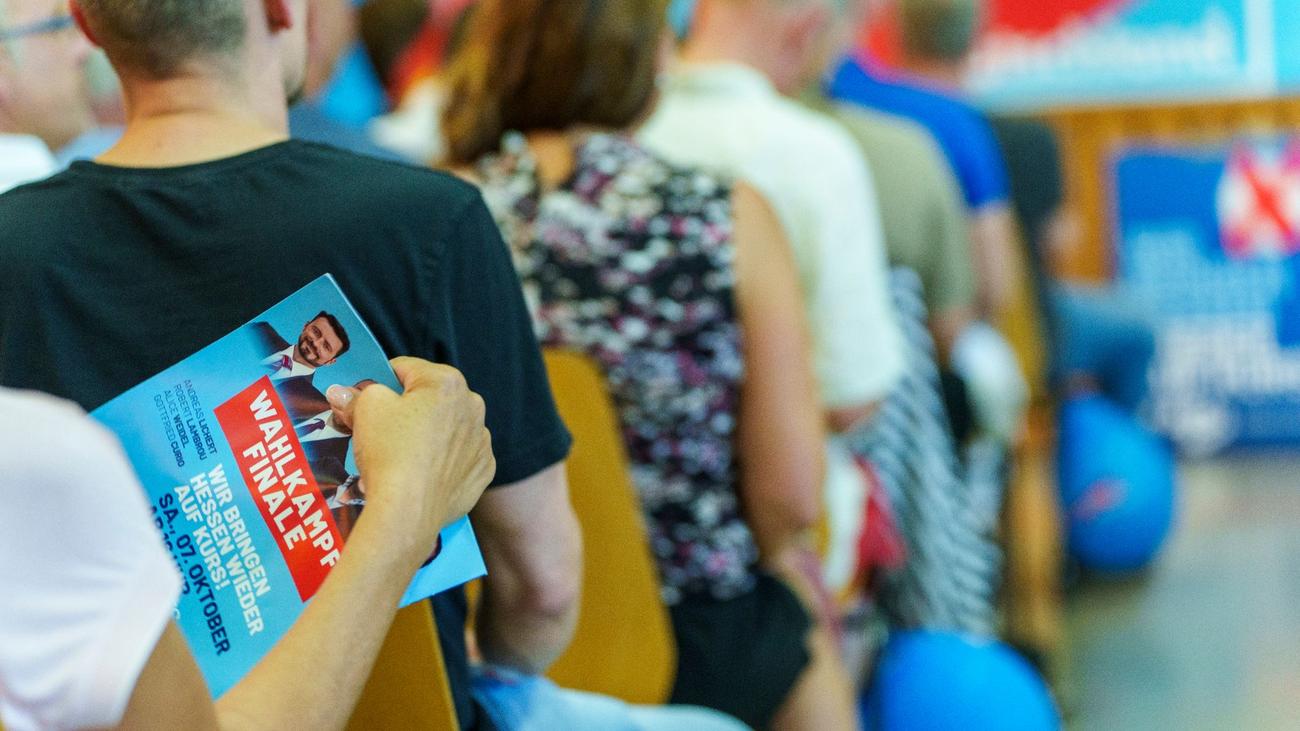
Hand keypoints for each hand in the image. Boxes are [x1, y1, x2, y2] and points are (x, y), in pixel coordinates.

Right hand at [326, 358, 494, 563]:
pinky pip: (459, 457)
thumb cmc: (389, 451)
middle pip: (430, 398)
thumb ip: (357, 394)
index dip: (380, 381)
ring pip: (447, 428)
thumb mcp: (365, 410)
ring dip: (428, 434)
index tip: (365, 400)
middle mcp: (473, 406)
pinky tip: (423, 473)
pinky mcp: (483, 470)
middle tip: (381, 430)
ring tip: (402, 455)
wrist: (409, 510)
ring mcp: (482, 440)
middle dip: (406, 409)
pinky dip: (443, 461)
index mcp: (447, 381)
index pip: (405, 369)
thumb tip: (342, 393)